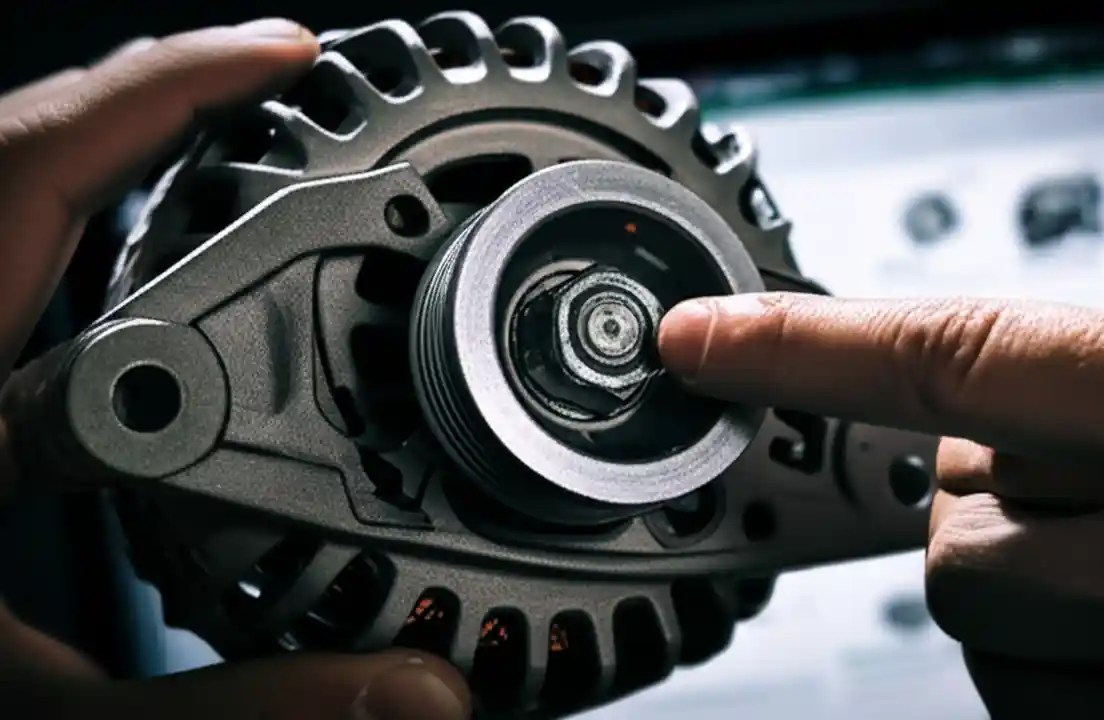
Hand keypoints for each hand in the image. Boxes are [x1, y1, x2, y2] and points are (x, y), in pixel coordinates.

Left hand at [0, 21, 468, 719]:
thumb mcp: (32, 710)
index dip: (169, 87)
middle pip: (27, 157)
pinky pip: (8, 280)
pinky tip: (157, 290)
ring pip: (10, 211)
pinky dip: (88, 243)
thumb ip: (227, 707)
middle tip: (290, 95)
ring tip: (240, 158)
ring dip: (127, 166)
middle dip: (164, 105)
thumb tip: (410, 695)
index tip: (287, 52)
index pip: (37, 166)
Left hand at [659, 285, 1103, 717]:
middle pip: (952, 527)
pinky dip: (1072, 674)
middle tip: (1092, 490)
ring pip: (983, 628)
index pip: (959, 360)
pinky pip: (1035, 714)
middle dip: (997, 504)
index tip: (703, 345)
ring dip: (1036, 594)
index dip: (804, 349)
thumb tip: (1064, 356)